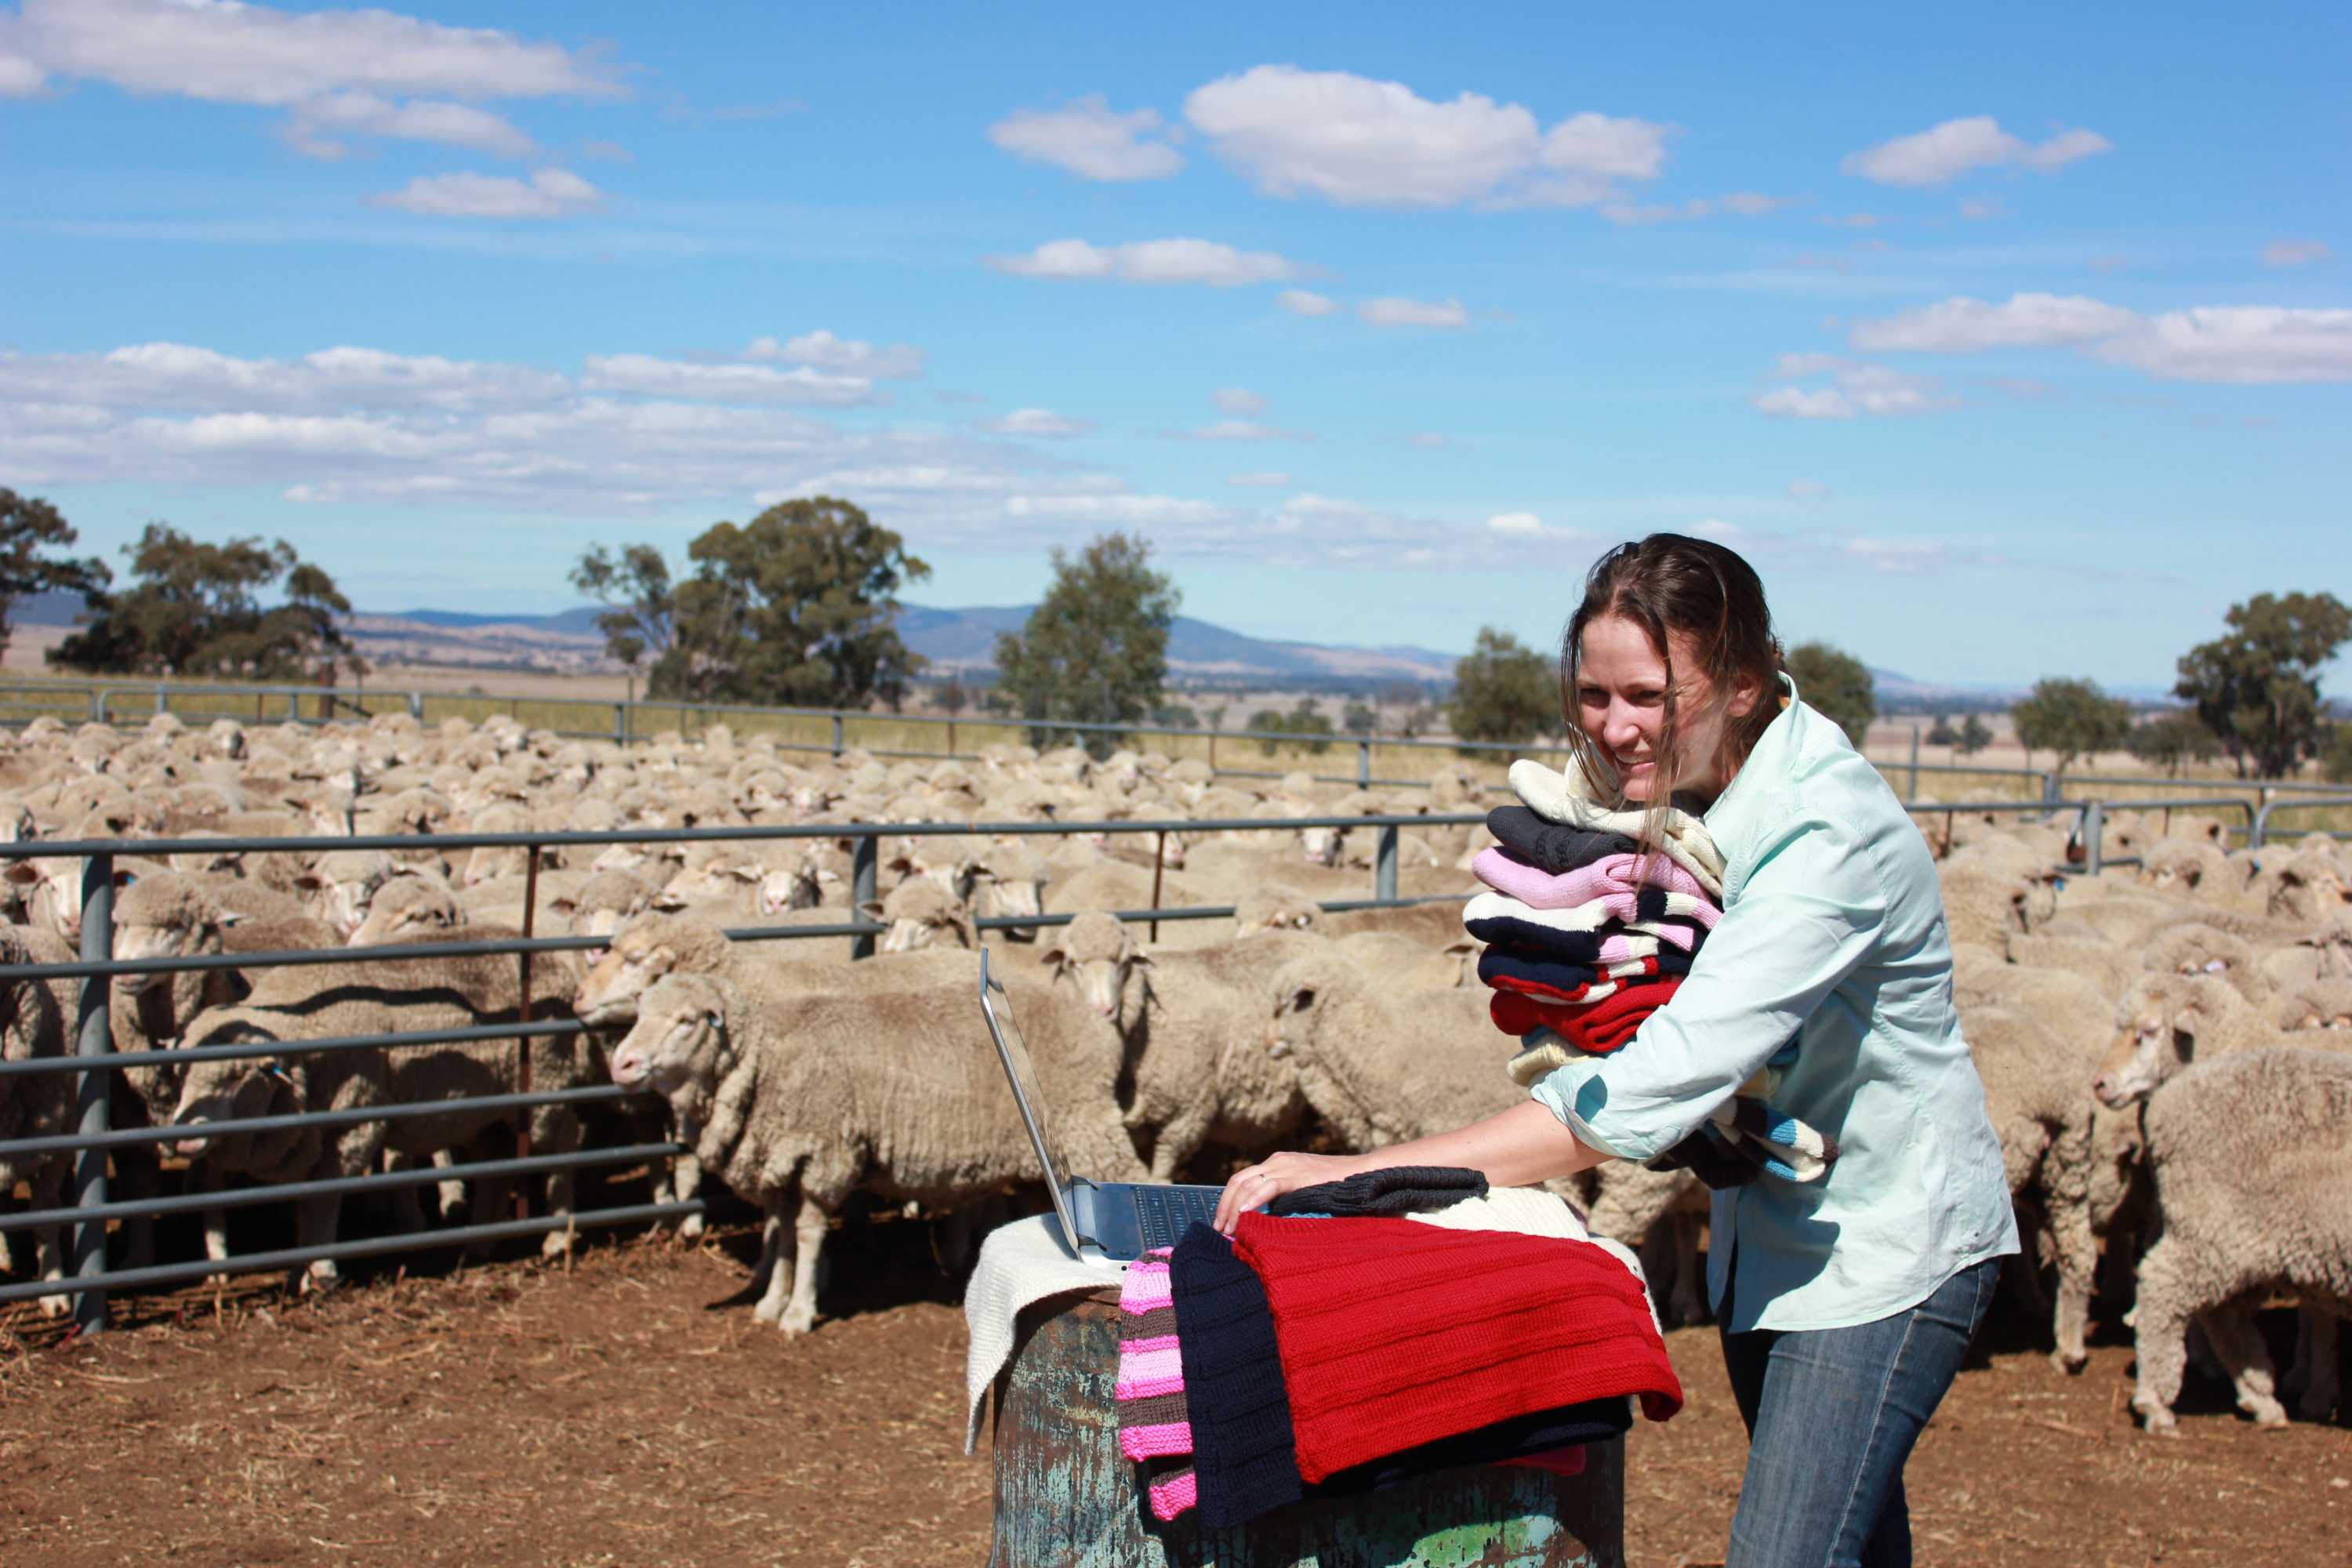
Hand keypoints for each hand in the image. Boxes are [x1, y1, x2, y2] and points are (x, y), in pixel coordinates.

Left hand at [1212, 1150, 1362, 1233]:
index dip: (1227, 1202)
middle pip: (1237, 1181)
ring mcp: (1287, 1165)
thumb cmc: (1337, 1187)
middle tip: (1220, 1231)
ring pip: (1247, 1183)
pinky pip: (1268, 1186)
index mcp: (1277, 1163)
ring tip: (1228, 1230)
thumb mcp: (1304, 1191)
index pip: (1241, 1180)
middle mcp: (1278, 1161)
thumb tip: (1265, 1224)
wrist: (1365, 1173)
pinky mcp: (1298, 1175)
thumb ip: (1285, 1200)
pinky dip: (1253, 1200)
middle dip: (1224, 1206)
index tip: (1223, 1225)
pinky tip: (1244, 1214)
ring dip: (1233, 1208)